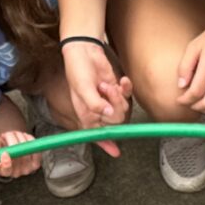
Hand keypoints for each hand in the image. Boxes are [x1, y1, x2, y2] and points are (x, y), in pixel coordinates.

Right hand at [0, 129, 40, 179]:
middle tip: (6, 133)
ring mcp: (27, 169)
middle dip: (11, 139)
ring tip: (14, 133)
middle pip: (17, 156)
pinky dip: (30, 139)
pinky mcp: (36, 163)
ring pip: (26, 150)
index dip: (6, 163)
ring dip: (20, 136)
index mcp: (3, 171)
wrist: (12, 149)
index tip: (4, 153)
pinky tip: (24, 136)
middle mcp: (16, 173)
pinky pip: (35, 149)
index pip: (6, 170)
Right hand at [62, 41, 133, 155]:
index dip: (106, 144)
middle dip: (114, 105)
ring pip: (123, 109)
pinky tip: (122, 81)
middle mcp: (98, 111)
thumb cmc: (77, 71)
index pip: (97, 134)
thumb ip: (95, 103)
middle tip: (105, 89)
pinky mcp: (116, 91)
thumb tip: (108, 113)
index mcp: (86, 115)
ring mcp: (108, 101)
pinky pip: (127, 96)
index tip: (116, 152)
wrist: (84, 52)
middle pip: (115, 121)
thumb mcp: (82, 89)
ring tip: (106, 84)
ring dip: (118, 95)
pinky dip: (126, 88)